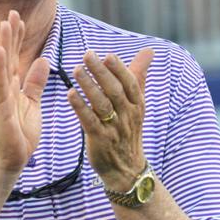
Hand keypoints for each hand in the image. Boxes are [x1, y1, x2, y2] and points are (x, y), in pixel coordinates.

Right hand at [0, 10, 49, 177]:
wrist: (10, 159)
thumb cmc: (19, 134)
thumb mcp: (32, 103)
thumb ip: (35, 82)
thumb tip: (43, 60)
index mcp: (10, 86)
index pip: (14, 56)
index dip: (17, 37)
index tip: (19, 17)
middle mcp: (2, 87)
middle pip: (7, 55)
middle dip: (10, 34)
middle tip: (12, 11)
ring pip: (2, 64)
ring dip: (4, 43)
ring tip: (5, 23)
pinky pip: (0, 82)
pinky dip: (0, 65)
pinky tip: (0, 50)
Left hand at [68, 48, 153, 191]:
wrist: (126, 168)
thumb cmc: (129, 129)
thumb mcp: (138, 104)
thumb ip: (139, 75)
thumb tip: (149, 50)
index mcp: (138, 104)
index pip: (130, 83)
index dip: (119, 69)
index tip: (108, 54)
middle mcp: (128, 115)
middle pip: (115, 90)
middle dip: (101, 72)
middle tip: (87, 55)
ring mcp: (114, 128)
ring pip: (102, 104)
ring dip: (88, 86)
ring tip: (76, 70)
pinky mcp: (100, 140)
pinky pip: (90, 121)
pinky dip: (80, 107)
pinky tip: (70, 94)